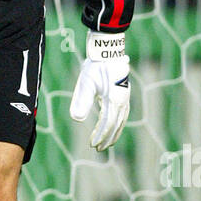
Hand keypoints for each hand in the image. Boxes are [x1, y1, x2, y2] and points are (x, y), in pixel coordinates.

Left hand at [69, 31, 129, 150]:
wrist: (107, 52)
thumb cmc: (95, 67)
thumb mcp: (85, 84)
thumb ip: (82, 101)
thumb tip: (76, 119)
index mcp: (114, 101)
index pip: (107, 124)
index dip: (101, 136)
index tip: (93, 145)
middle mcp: (122, 101)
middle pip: (116, 125)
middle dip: (107, 138)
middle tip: (99, 149)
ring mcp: (125, 97)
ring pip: (121, 120)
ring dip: (114, 132)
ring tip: (107, 142)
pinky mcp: (124, 93)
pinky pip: (122, 112)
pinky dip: (117, 122)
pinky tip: (111, 124)